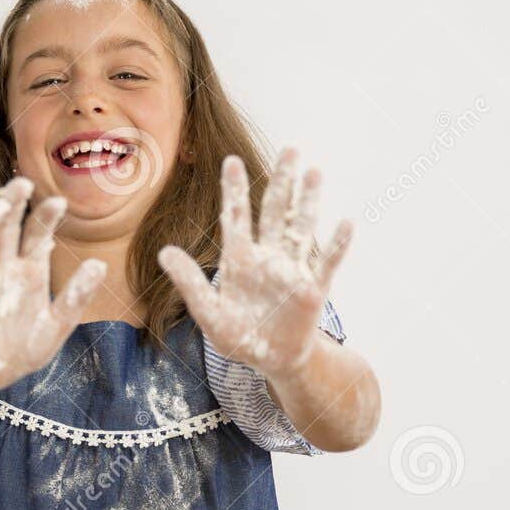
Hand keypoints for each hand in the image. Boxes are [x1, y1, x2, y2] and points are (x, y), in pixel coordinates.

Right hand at [0, 177, 105, 393]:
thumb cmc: (25, 347)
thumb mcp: (58, 325)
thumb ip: (76, 297)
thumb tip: (99, 265)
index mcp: (28, 270)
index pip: (36, 234)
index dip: (45, 217)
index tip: (60, 201)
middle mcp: (3, 269)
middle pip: (5, 228)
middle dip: (13, 205)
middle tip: (22, 183)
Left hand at [158, 149, 351, 377]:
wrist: (271, 360)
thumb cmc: (239, 336)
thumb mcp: (208, 312)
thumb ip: (189, 282)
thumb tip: (163, 251)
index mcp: (240, 259)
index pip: (237, 216)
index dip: (235, 189)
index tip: (230, 160)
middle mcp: (268, 257)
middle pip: (275, 211)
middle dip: (282, 181)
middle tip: (291, 148)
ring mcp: (292, 270)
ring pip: (301, 227)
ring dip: (309, 201)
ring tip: (315, 171)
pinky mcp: (313, 290)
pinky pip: (326, 263)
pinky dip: (337, 245)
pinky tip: (346, 222)